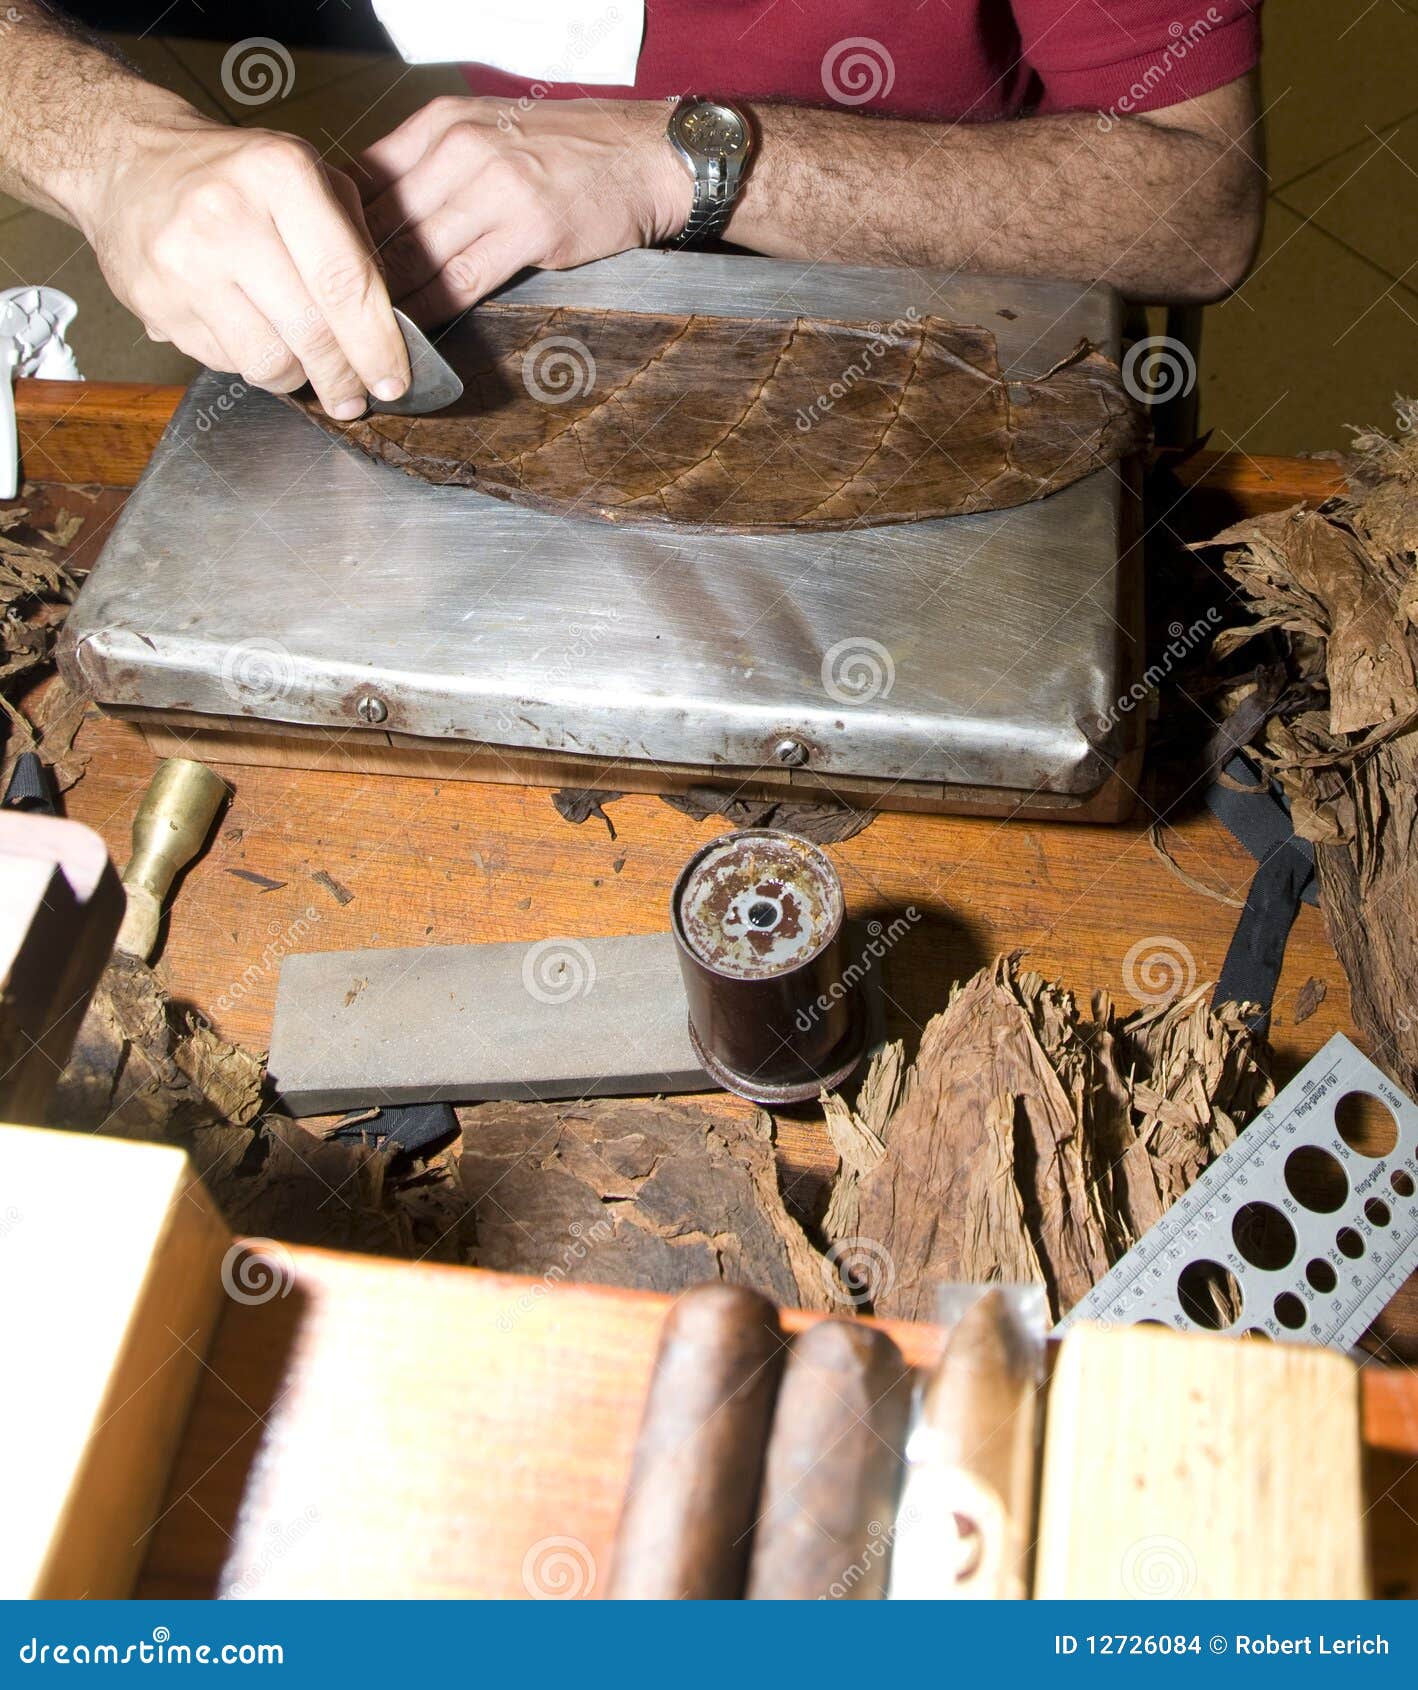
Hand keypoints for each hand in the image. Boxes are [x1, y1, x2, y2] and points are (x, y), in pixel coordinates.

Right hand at [79, 118, 408, 416]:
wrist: (126, 161)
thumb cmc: (233, 174)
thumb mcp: (305, 175)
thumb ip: (354, 240)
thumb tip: (388, 325)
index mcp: (278, 174)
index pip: (345, 282)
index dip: (377, 344)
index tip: (393, 379)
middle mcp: (227, 215)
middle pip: (311, 333)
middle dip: (344, 378)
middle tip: (357, 396)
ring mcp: (185, 263)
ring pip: (269, 363)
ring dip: (297, 376)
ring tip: (303, 362)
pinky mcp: (155, 302)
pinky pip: (227, 363)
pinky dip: (250, 362)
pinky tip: (251, 334)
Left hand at [356, 97, 692, 323]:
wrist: (645, 155)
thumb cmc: (571, 152)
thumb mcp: (489, 133)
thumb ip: (434, 167)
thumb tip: (380, 216)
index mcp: (443, 122)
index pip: (365, 177)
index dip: (338, 230)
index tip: (324, 269)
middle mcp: (461, 147)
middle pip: (384, 220)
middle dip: (354, 273)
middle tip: (331, 315)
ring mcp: (496, 186)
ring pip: (417, 252)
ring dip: (388, 300)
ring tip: (364, 332)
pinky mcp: (529, 228)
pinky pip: (461, 278)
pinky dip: (431, 309)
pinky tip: (414, 330)